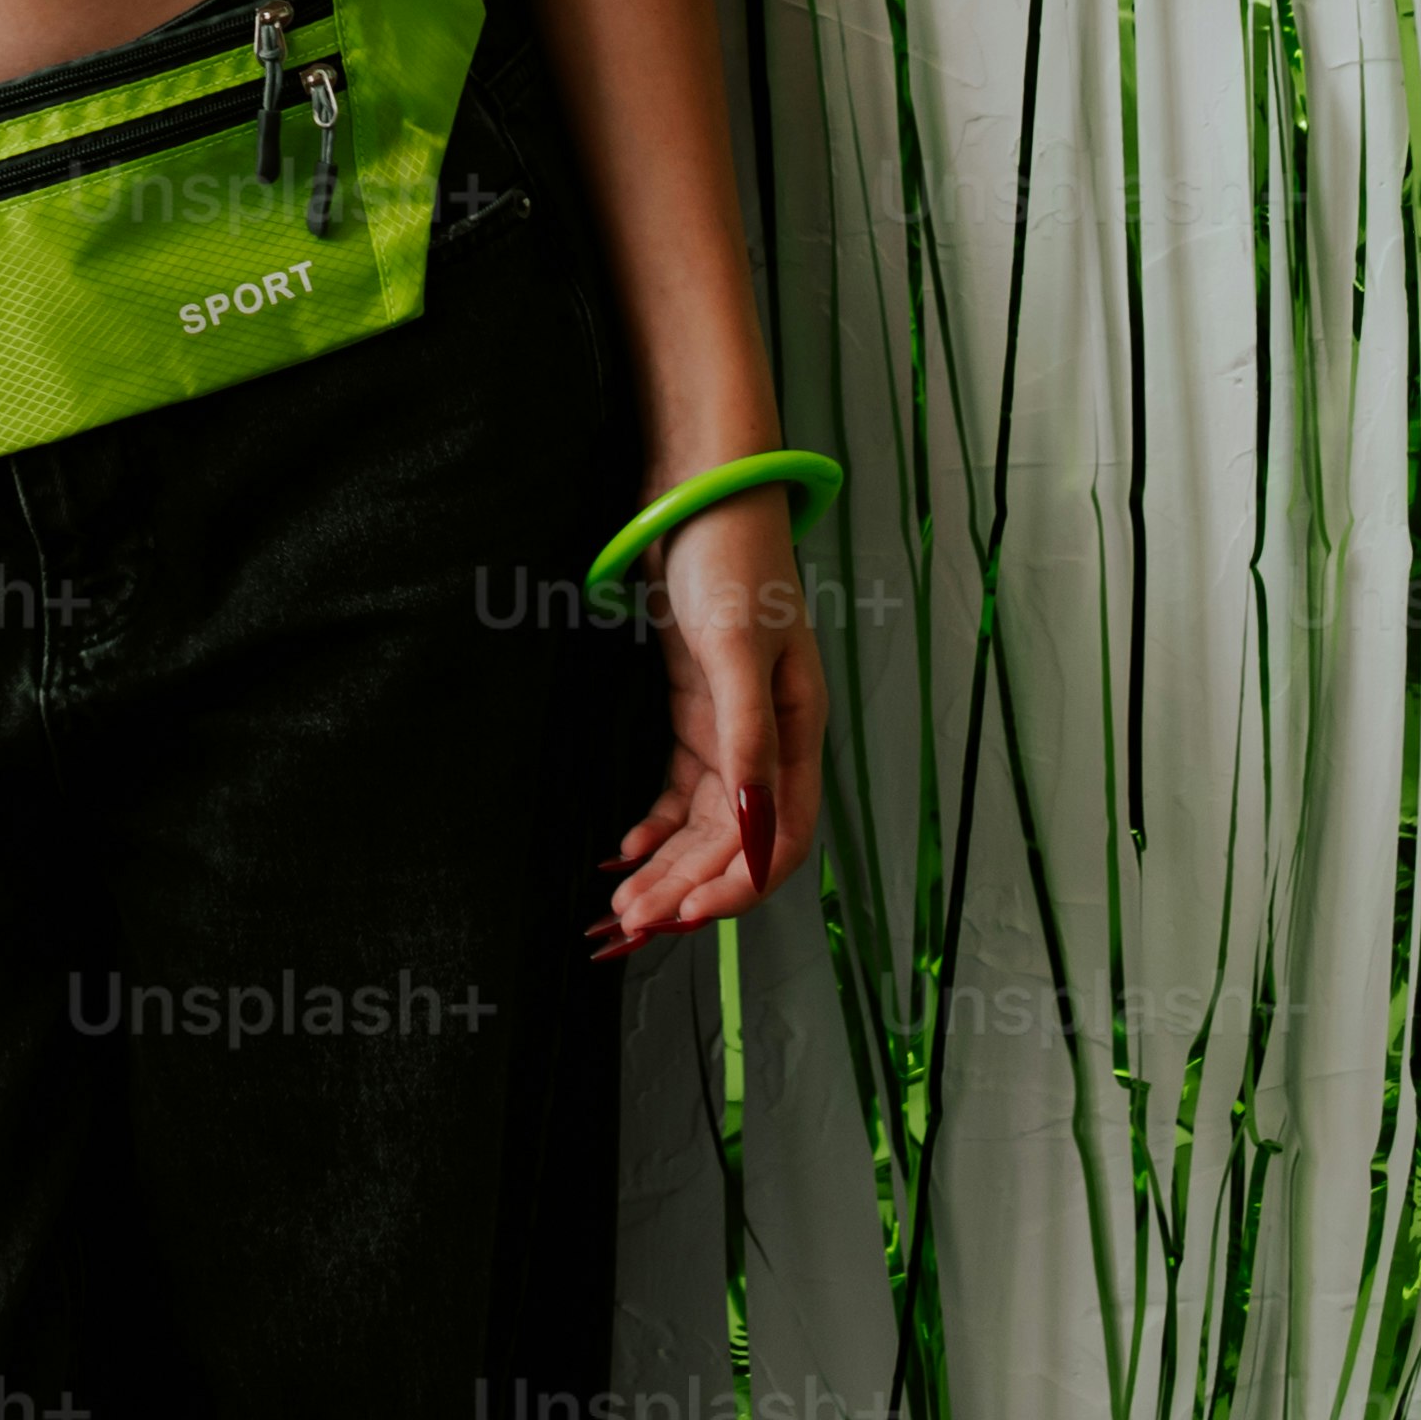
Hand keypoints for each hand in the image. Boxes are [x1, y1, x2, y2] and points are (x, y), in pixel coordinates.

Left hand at [590, 489, 824, 956]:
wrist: (701, 496)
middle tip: (630, 923)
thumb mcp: (739, 651)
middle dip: (686, 889)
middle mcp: (771, 741)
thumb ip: (748, 743)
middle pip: (734, 842)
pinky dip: (656, 826)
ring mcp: (731, 728)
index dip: (734, 887)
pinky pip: (681, 791)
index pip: (778, 839)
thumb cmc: (733, 561)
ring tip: (622, 902)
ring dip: (667, 867)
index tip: (682, 916)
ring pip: (703, 824)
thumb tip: (752, 830)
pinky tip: (626, 849)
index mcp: (798, 734)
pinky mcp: (696, 711)